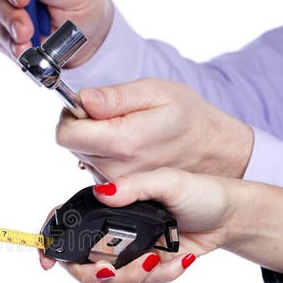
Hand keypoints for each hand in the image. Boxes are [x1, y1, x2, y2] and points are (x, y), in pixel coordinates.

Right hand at [0, 0, 112, 62]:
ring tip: (28, 44)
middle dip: (11, 15)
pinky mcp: (6, 35)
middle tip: (26, 29)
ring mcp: (6, 12)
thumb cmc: (83, 6)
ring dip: (12, 35)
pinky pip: (3, 43)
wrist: (87, 38)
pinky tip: (25, 52)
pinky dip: (14, 49)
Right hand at [45, 168, 231, 282]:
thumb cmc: (200, 192)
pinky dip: (163, 274)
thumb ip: (134, 186)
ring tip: (156, 258)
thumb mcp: (168, 181)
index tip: (47, 261)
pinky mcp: (151, 268)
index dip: (50, 243)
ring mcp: (131, 253)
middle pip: (82, 264)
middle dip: (92, 273)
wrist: (230, 215)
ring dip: (131, 275)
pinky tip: (180, 258)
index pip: (68, 226)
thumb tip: (102, 193)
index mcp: (108, 208)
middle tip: (110, 268)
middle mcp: (114, 233)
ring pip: (111, 281)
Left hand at [56, 79, 253, 180]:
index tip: (89, 106)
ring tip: (129, 129)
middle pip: (73, 145)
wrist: (215, 153)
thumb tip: (83, 100)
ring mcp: (118, 184)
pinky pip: (98, 167)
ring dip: (97, 140)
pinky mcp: (122, 190)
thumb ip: (115, 97)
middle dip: (85, 125)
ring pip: (84, 155)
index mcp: (123, 142)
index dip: (72, 114)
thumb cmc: (190, 118)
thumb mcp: (155, 92)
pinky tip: (132, 146)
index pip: (66, 135)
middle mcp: (116, 170)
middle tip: (115, 114)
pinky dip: (107, 153)